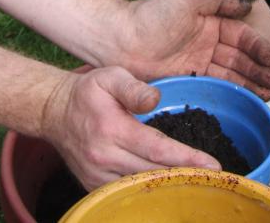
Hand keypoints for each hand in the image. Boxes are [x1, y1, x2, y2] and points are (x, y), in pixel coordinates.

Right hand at [41, 66, 219, 190]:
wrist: (53, 111)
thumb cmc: (88, 91)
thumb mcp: (110, 76)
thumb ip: (134, 87)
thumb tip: (156, 100)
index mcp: (112, 130)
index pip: (157, 149)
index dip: (187, 158)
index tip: (213, 164)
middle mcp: (104, 158)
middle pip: (153, 173)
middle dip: (186, 176)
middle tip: (215, 178)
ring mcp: (97, 177)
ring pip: (141, 188)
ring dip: (169, 187)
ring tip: (198, 184)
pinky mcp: (93, 186)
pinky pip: (126, 194)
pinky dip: (148, 192)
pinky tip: (168, 188)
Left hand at [119, 0, 269, 99]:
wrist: (121, 40)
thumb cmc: (152, 15)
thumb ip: (218, 0)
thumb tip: (246, 4)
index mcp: (210, 23)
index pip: (240, 35)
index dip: (257, 46)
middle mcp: (207, 45)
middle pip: (240, 58)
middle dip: (259, 69)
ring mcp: (198, 65)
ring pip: (231, 75)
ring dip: (251, 83)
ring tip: (268, 93)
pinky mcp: (188, 82)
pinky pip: (215, 88)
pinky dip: (233, 94)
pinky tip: (247, 101)